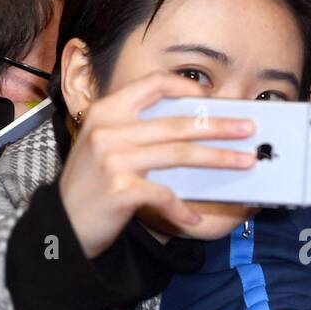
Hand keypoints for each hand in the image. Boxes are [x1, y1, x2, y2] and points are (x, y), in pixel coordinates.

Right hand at [58, 72, 256, 257]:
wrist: (61, 224)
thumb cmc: (90, 185)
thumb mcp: (104, 145)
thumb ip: (137, 131)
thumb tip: (192, 127)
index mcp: (106, 111)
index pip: (152, 84)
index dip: (186, 87)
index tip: (213, 98)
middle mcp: (109, 130)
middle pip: (178, 123)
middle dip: (220, 126)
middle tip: (249, 128)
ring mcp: (113, 159)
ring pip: (180, 154)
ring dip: (219, 159)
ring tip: (245, 162)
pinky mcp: (120, 189)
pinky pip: (164, 195)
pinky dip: (182, 209)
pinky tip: (194, 218)